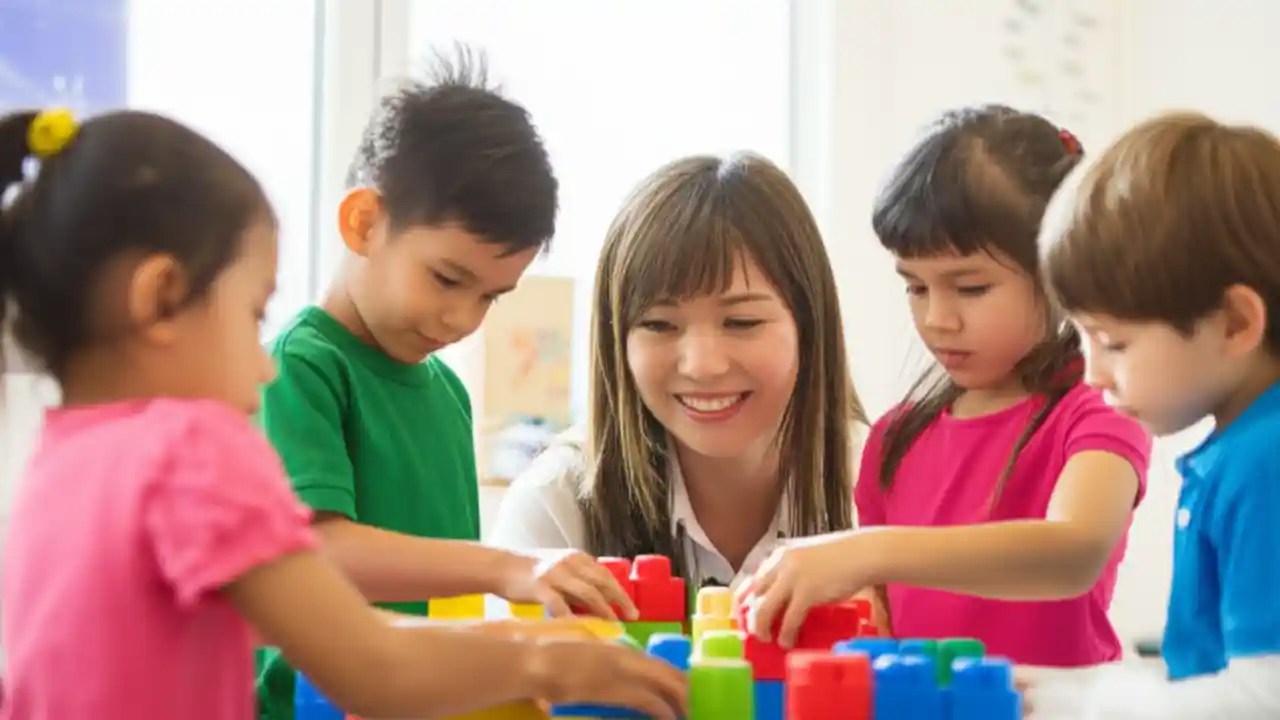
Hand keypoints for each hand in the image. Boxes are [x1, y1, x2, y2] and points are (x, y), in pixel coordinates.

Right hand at [497, 549, 638, 620]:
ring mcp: (555, 574)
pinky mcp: (540, 586)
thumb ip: (579, 582)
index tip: (632, 609)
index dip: (620, 592)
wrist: (502, 567)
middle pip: (602, 582)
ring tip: (612, 625)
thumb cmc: (533, 573)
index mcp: (577, 558)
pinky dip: (572, 617)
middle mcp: (569, 562)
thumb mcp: (561, 570)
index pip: (605, 575)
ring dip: (602, 610)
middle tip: (631, 618)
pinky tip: (580, 630)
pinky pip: (560, 604)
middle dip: (619, 601)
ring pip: (587, 592)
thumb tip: (600, 605)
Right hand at [526, 637, 687, 719]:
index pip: (655, 662)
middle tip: (696, 703)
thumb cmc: (551, 658)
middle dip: (685, 688)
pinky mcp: (612, 688)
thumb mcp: (581, 653)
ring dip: (679, 701)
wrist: (534, 662)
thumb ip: (600, 660)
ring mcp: (620, 671)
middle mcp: (624, 657)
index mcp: (617, 649)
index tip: (684, 689)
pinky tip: (670, 719)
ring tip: (690, 713)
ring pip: (663, 684)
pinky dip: (662, 710)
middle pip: (666, 672)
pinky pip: (646, 700)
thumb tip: (609, 672)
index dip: (673, 676)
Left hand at [733, 531, 879, 647]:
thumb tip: (784, 594)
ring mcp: (792, 578)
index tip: (744, 613)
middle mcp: (781, 564)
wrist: (863, 553)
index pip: (752, 579)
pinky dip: (785, 634)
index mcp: (780, 554)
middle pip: (754, 595)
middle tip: (755, 631)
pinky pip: (789, 619)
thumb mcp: (808, 557)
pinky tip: (787, 642)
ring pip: (764, 609)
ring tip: (768, 640)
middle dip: (751, 616)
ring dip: (762, 628)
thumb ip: (793, 570)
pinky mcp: (807, 593)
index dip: (745, 599)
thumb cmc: (842, 556)